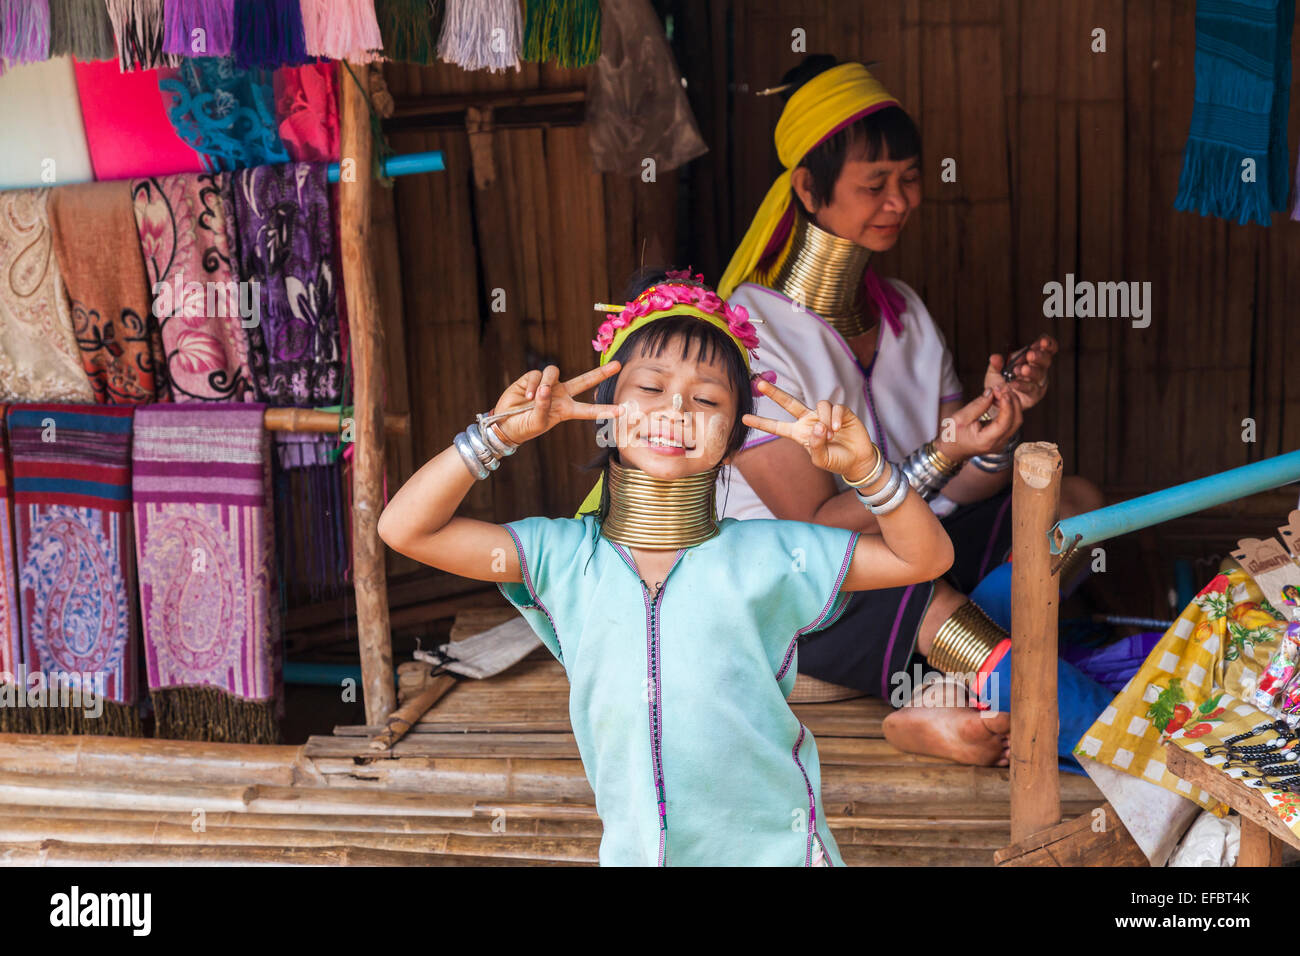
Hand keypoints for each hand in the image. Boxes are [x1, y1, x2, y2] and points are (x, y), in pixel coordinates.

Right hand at [490, 362, 624, 445]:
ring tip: (535, 396)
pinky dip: (532, 385)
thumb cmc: (525, 426)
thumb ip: (543, 406)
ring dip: (546, 382)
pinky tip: (526, 396)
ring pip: (554, 372)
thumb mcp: (538, 422)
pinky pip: (537, 375)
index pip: (589, 409)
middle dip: (601, 373)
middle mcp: (560, 394)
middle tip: (618, 365)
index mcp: (566, 410)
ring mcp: (547, 385)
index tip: (623, 410)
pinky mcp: (532, 378)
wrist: (505, 423)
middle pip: (584, 381)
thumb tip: (544, 388)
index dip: (605, 410)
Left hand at [743, 378, 878, 481]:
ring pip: (819, 405)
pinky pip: (835, 408)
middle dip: (774, 392)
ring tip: (832, 435)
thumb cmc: (836, 461)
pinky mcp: (841, 411)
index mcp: (799, 433)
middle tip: (759, 384)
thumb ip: (815, 445)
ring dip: (825, 420)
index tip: (744, 418)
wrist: (857, 460)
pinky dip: (836, 418)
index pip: (777, 426)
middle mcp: (809, 420)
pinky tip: (839, 429)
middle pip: (788, 402)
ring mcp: (824, 414)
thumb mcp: (821, 459)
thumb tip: (817, 425)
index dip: (762, 423)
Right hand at [935, 385, 1023, 460]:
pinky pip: (1011, 422)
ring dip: (1012, 404)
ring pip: (1016, 421)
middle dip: (1012, 402)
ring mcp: (1002, 442)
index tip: (1001, 391)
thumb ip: (978, 405)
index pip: (1005, 422)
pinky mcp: (1002, 438)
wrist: (951, 450)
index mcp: (987, 441)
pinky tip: (1000, 400)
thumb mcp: (960, 418)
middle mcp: (998, 444)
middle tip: (1003, 388)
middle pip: (1016, 421)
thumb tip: (991, 392)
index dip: (1007, 404)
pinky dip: (1009, 409)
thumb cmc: (952, 436)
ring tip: (1000, 393)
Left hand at [984, 334, 1055, 410]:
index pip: (1045, 348)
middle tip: (1030, 355)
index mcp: (1032, 358)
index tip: (1042, 341)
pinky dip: (1022, 385)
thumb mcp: (994, 371)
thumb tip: (995, 357)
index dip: (1047, 344)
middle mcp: (1038, 369)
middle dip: (1039, 356)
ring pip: (1040, 374)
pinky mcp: (1034, 395)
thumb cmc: (998, 382)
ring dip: (1031, 370)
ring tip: (1022, 370)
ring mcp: (1037, 382)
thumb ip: (995, 364)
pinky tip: (1014, 383)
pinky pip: (1030, 389)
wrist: (994, 400)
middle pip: (1046, 360)